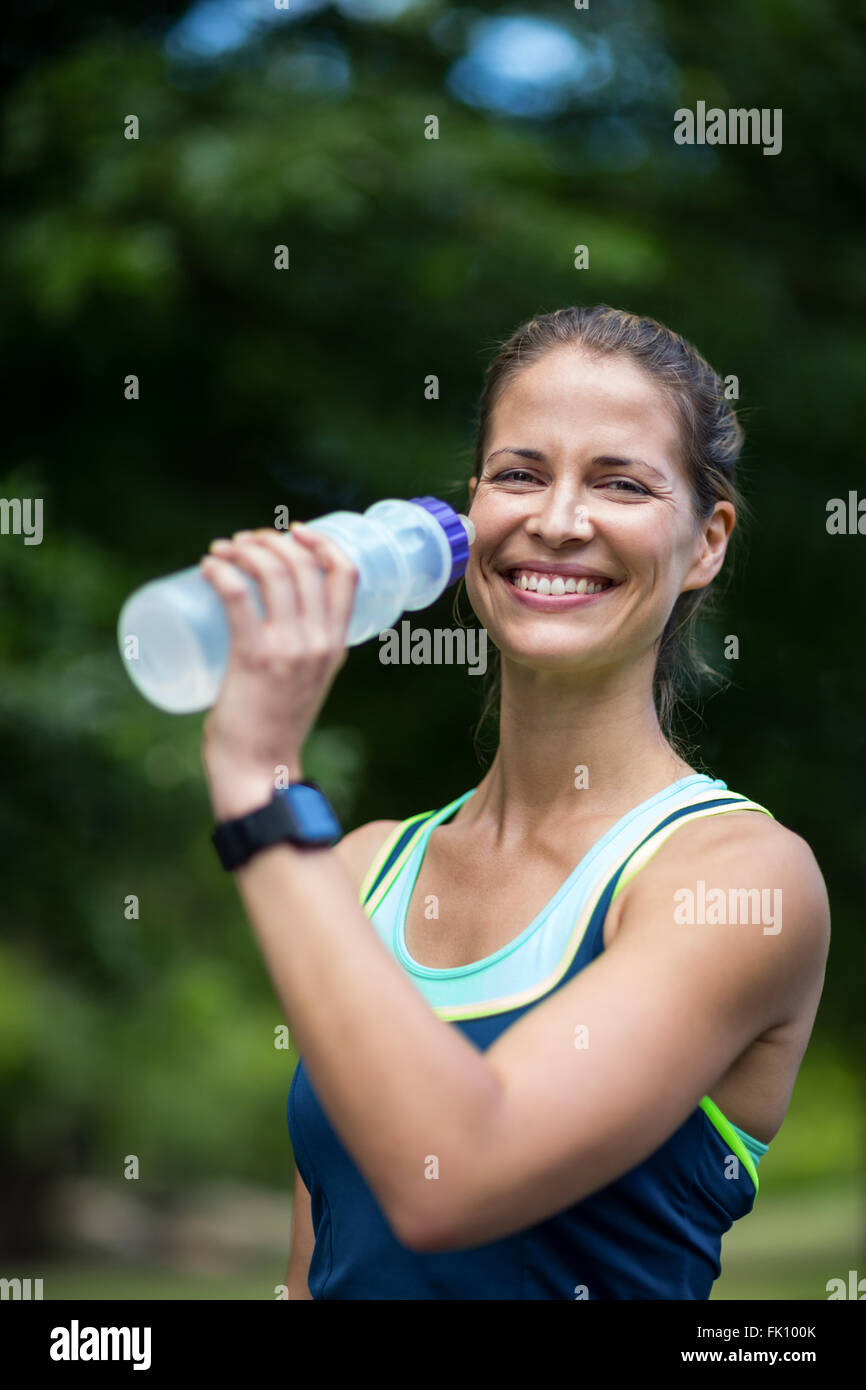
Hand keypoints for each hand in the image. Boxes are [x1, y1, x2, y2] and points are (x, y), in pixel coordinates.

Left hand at [198, 523, 358, 819]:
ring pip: (272, 571)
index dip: (322, 541)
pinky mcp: (254, 656)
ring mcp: (288, 648)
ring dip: (243, 548)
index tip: (295, 531)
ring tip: (221, 551)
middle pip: (303, 563)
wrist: (260, 771)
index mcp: (337, 645)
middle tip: (242, 543)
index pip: (346, 574)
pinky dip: (221, 571)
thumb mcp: (305, 681)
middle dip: (270, 539)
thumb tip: (272, 621)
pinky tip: (208, 566)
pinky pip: (238, 595)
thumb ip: (301, 652)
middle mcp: (319, 641)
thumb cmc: (274, 727)